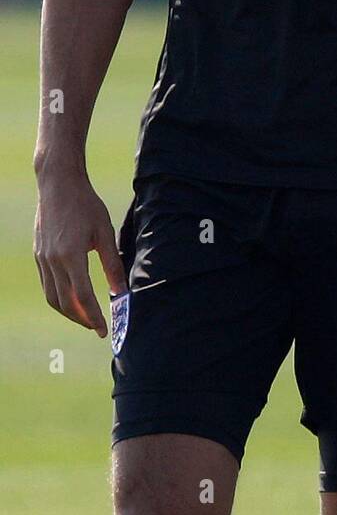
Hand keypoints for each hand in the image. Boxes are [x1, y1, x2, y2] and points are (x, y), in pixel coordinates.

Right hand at [34, 173, 125, 335]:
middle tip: (97, 326)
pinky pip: (47, 285)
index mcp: (71, 255)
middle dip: (82, 319)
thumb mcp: (104, 232)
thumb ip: (112, 263)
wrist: (58, 184)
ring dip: (69, 311)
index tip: (104, 330)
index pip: (83, 296)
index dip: (94, 317)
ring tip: (86, 316)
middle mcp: (53, 261)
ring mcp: (42, 259)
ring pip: (52, 297)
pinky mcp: (38, 255)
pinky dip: (59, 297)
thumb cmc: (86, 205)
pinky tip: (72, 297)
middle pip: (65, 303)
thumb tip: (120, 291)